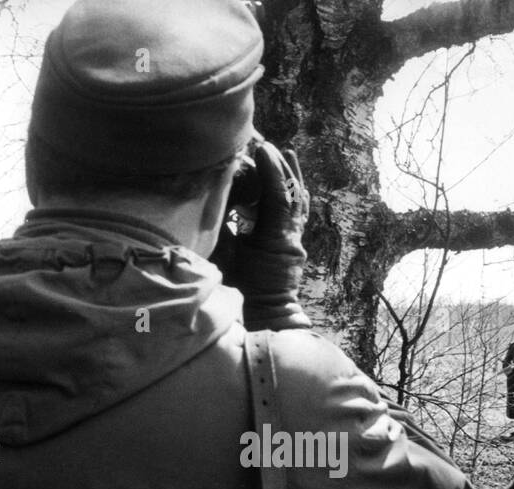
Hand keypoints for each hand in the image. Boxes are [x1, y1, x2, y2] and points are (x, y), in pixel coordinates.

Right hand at [212, 142, 311, 330]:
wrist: (266, 320)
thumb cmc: (243, 295)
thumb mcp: (227, 261)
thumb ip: (223, 230)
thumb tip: (215, 198)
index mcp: (277, 240)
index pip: (278, 197)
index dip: (270, 170)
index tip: (260, 147)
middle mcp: (292, 239)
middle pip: (292, 194)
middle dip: (279, 166)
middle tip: (267, 143)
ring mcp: (296, 243)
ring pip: (299, 202)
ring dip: (291, 176)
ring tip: (287, 152)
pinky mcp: (293, 248)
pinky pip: (298, 215)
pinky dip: (294, 195)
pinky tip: (297, 182)